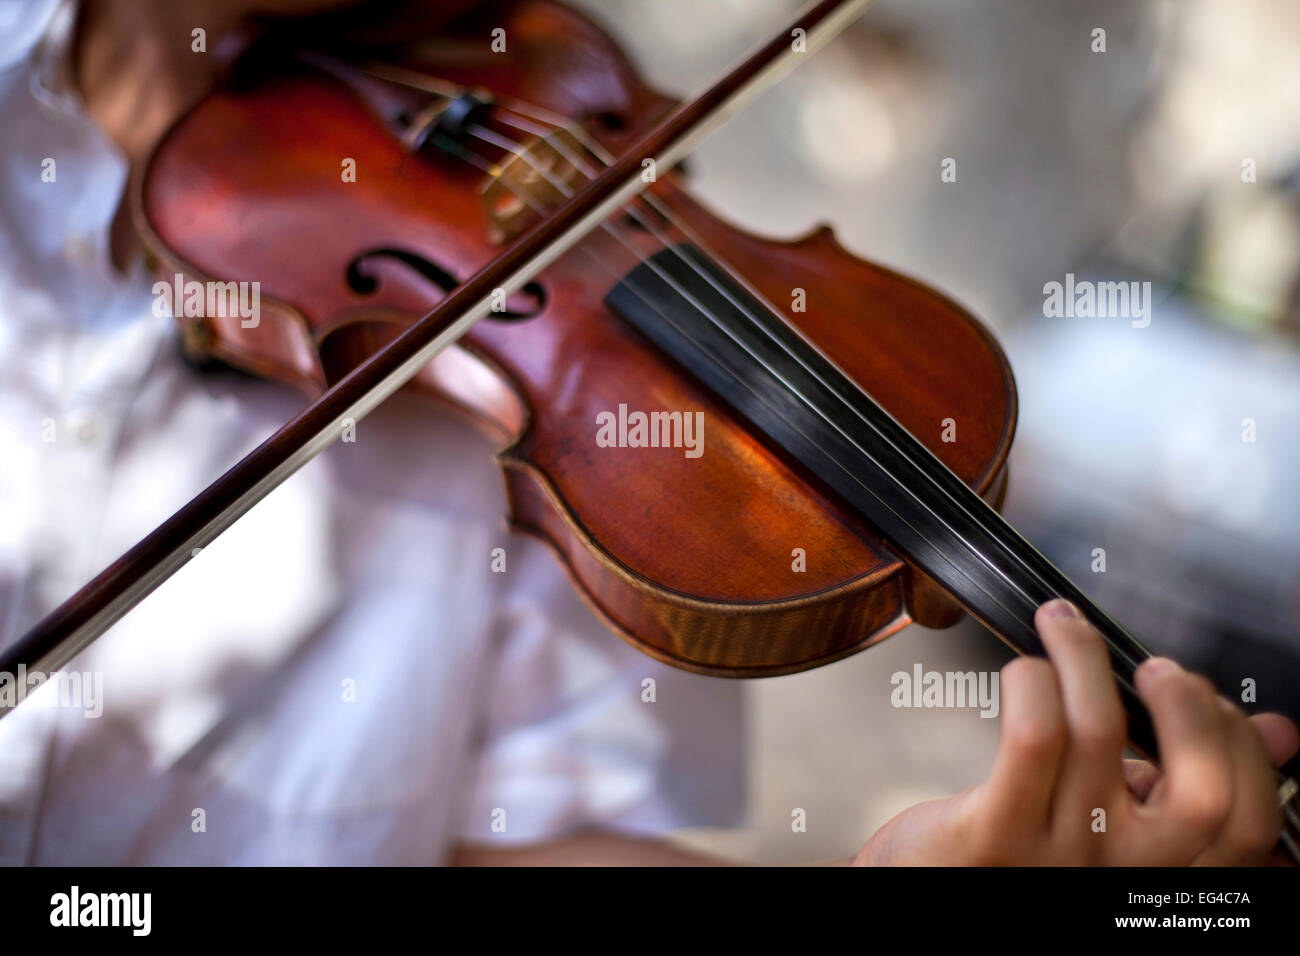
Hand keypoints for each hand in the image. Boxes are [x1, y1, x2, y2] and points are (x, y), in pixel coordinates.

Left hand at [855, 599, 1298, 864]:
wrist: (926, 896)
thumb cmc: (1018, 859)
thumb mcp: (1115, 829)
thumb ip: (1177, 784)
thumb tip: (1268, 729)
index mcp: (1156, 874)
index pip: (1244, 821)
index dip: (1244, 749)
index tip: (1215, 702)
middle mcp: (1120, 876)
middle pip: (1203, 793)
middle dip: (1190, 709)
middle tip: (1153, 669)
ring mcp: (1059, 857)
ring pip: (1101, 737)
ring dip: (1088, 659)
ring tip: (1066, 626)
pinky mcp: (994, 833)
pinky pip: (1033, 740)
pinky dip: (1036, 683)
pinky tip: (1027, 667)